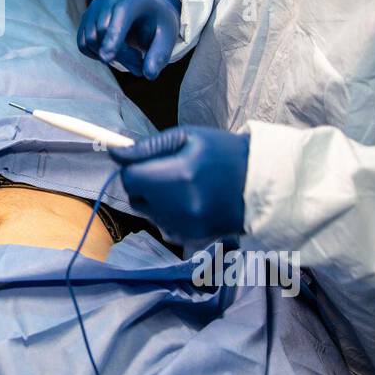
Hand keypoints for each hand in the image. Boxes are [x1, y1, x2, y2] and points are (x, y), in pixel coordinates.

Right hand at [77, 0, 180, 78]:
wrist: (147, 9)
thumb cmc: (158, 23)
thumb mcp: (167, 37)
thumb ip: (159, 55)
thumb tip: (149, 74)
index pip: (120, 15)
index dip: (113, 37)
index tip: (107, 58)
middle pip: (104, 32)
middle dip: (120, 55)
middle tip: (139, 65)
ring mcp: (95, 6)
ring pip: (91, 39)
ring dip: (107, 57)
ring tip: (129, 57)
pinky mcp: (86, 17)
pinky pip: (83, 43)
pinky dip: (95, 54)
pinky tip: (112, 53)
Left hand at [109, 126, 248, 239]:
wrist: (258, 185)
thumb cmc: (222, 153)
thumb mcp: (187, 137)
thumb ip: (149, 146)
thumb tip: (116, 153)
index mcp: (178, 177)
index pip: (129, 178)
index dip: (133, 166)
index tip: (147, 160)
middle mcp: (178, 206)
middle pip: (134, 196)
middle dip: (142, 183)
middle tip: (166, 171)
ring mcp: (183, 225)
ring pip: (146, 212)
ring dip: (153, 198)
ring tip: (181, 185)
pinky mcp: (189, 237)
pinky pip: (161, 223)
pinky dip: (166, 212)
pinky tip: (188, 200)